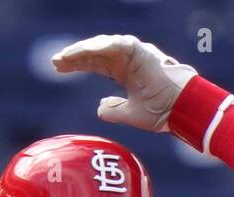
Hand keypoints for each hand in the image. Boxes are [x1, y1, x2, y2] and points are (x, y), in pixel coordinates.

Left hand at [51, 34, 196, 132]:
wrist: (179, 110)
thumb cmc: (161, 113)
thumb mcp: (130, 114)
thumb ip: (114, 110)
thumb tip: (100, 107)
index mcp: (126, 72)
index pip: (96, 64)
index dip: (77, 65)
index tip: (58, 68)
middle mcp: (129, 60)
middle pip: (96, 53)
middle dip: (74, 57)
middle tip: (54, 62)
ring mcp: (136, 54)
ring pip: (104, 46)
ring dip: (83, 50)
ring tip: (65, 57)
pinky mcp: (142, 52)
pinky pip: (118, 45)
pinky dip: (102, 46)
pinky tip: (86, 51)